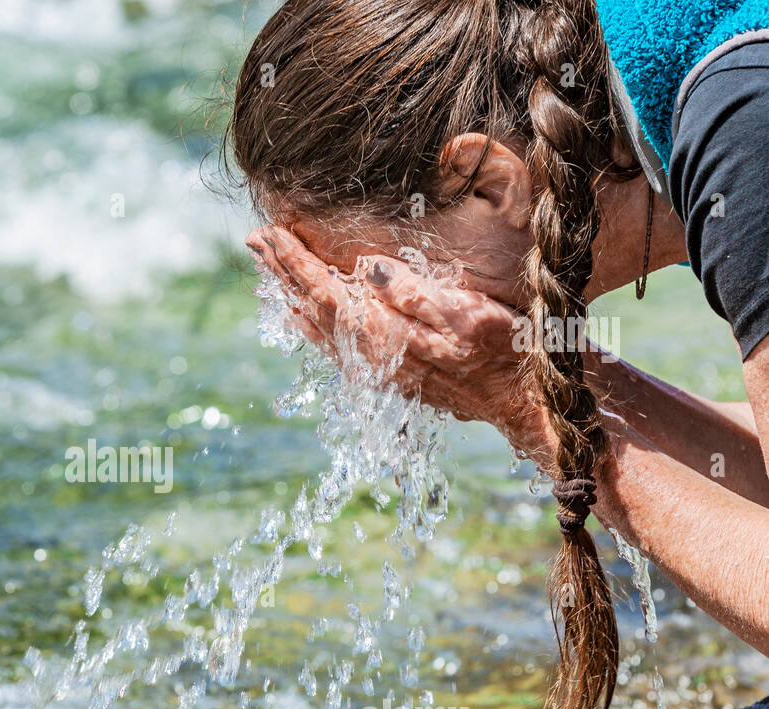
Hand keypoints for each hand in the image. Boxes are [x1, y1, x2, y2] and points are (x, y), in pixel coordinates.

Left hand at [247, 224, 556, 463]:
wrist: (526, 401)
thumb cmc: (506, 353)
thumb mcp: (469, 314)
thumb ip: (415, 293)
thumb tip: (366, 268)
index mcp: (384, 335)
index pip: (324, 291)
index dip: (294, 261)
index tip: (268, 233)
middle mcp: (370, 356)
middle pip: (310, 309)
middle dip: (282, 273)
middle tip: (254, 242)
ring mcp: (377, 368)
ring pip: (318, 328)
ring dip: (291, 295)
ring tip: (269, 270)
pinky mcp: (388, 373)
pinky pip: (335, 343)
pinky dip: (312, 322)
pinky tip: (304, 313)